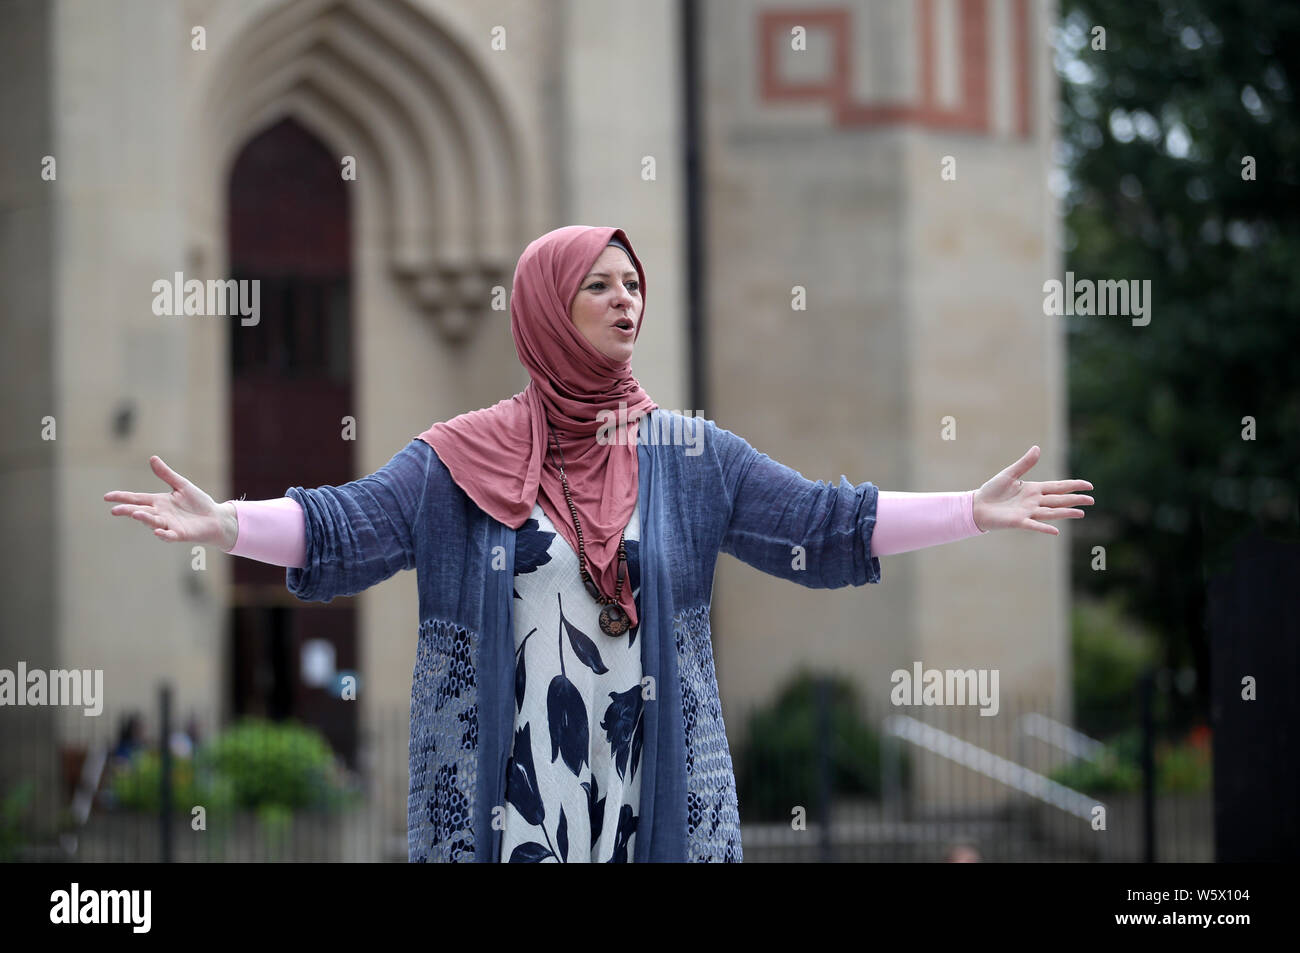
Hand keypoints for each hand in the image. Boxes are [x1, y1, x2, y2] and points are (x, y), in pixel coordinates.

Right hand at [104, 456, 236, 548]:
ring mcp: (169, 525)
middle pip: (141, 511)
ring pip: (153, 522)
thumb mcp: (182, 485)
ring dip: (144, 519)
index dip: (122, 497)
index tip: (107, 497)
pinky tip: (158, 531)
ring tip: (135, 513)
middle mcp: (161, 514)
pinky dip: (163, 533)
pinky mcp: (180, 534)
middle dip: (127, 510)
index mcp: (159, 502)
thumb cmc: (198, 502)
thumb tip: (152, 458)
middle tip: (114, 510)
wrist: (215, 517)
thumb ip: (166, 474)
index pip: (137, 499)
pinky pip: (170, 535)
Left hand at [972, 446, 1092, 535]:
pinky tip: (1056, 531)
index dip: (1073, 486)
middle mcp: (1034, 501)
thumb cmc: (992, 491)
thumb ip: (1025, 463)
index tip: (1089, 486)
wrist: (977, 506)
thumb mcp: (1009, 474)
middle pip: (1059, 500)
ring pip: (1051, 512)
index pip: (1058, 487)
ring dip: (1065, 513)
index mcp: (1034, 489)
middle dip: (1075, 499)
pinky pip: (1034, 525)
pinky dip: (1044, 528)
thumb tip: (1037, 448)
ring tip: (1081, 513)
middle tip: (1092, 500)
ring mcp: (1028, 512)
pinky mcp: (1018, 521)